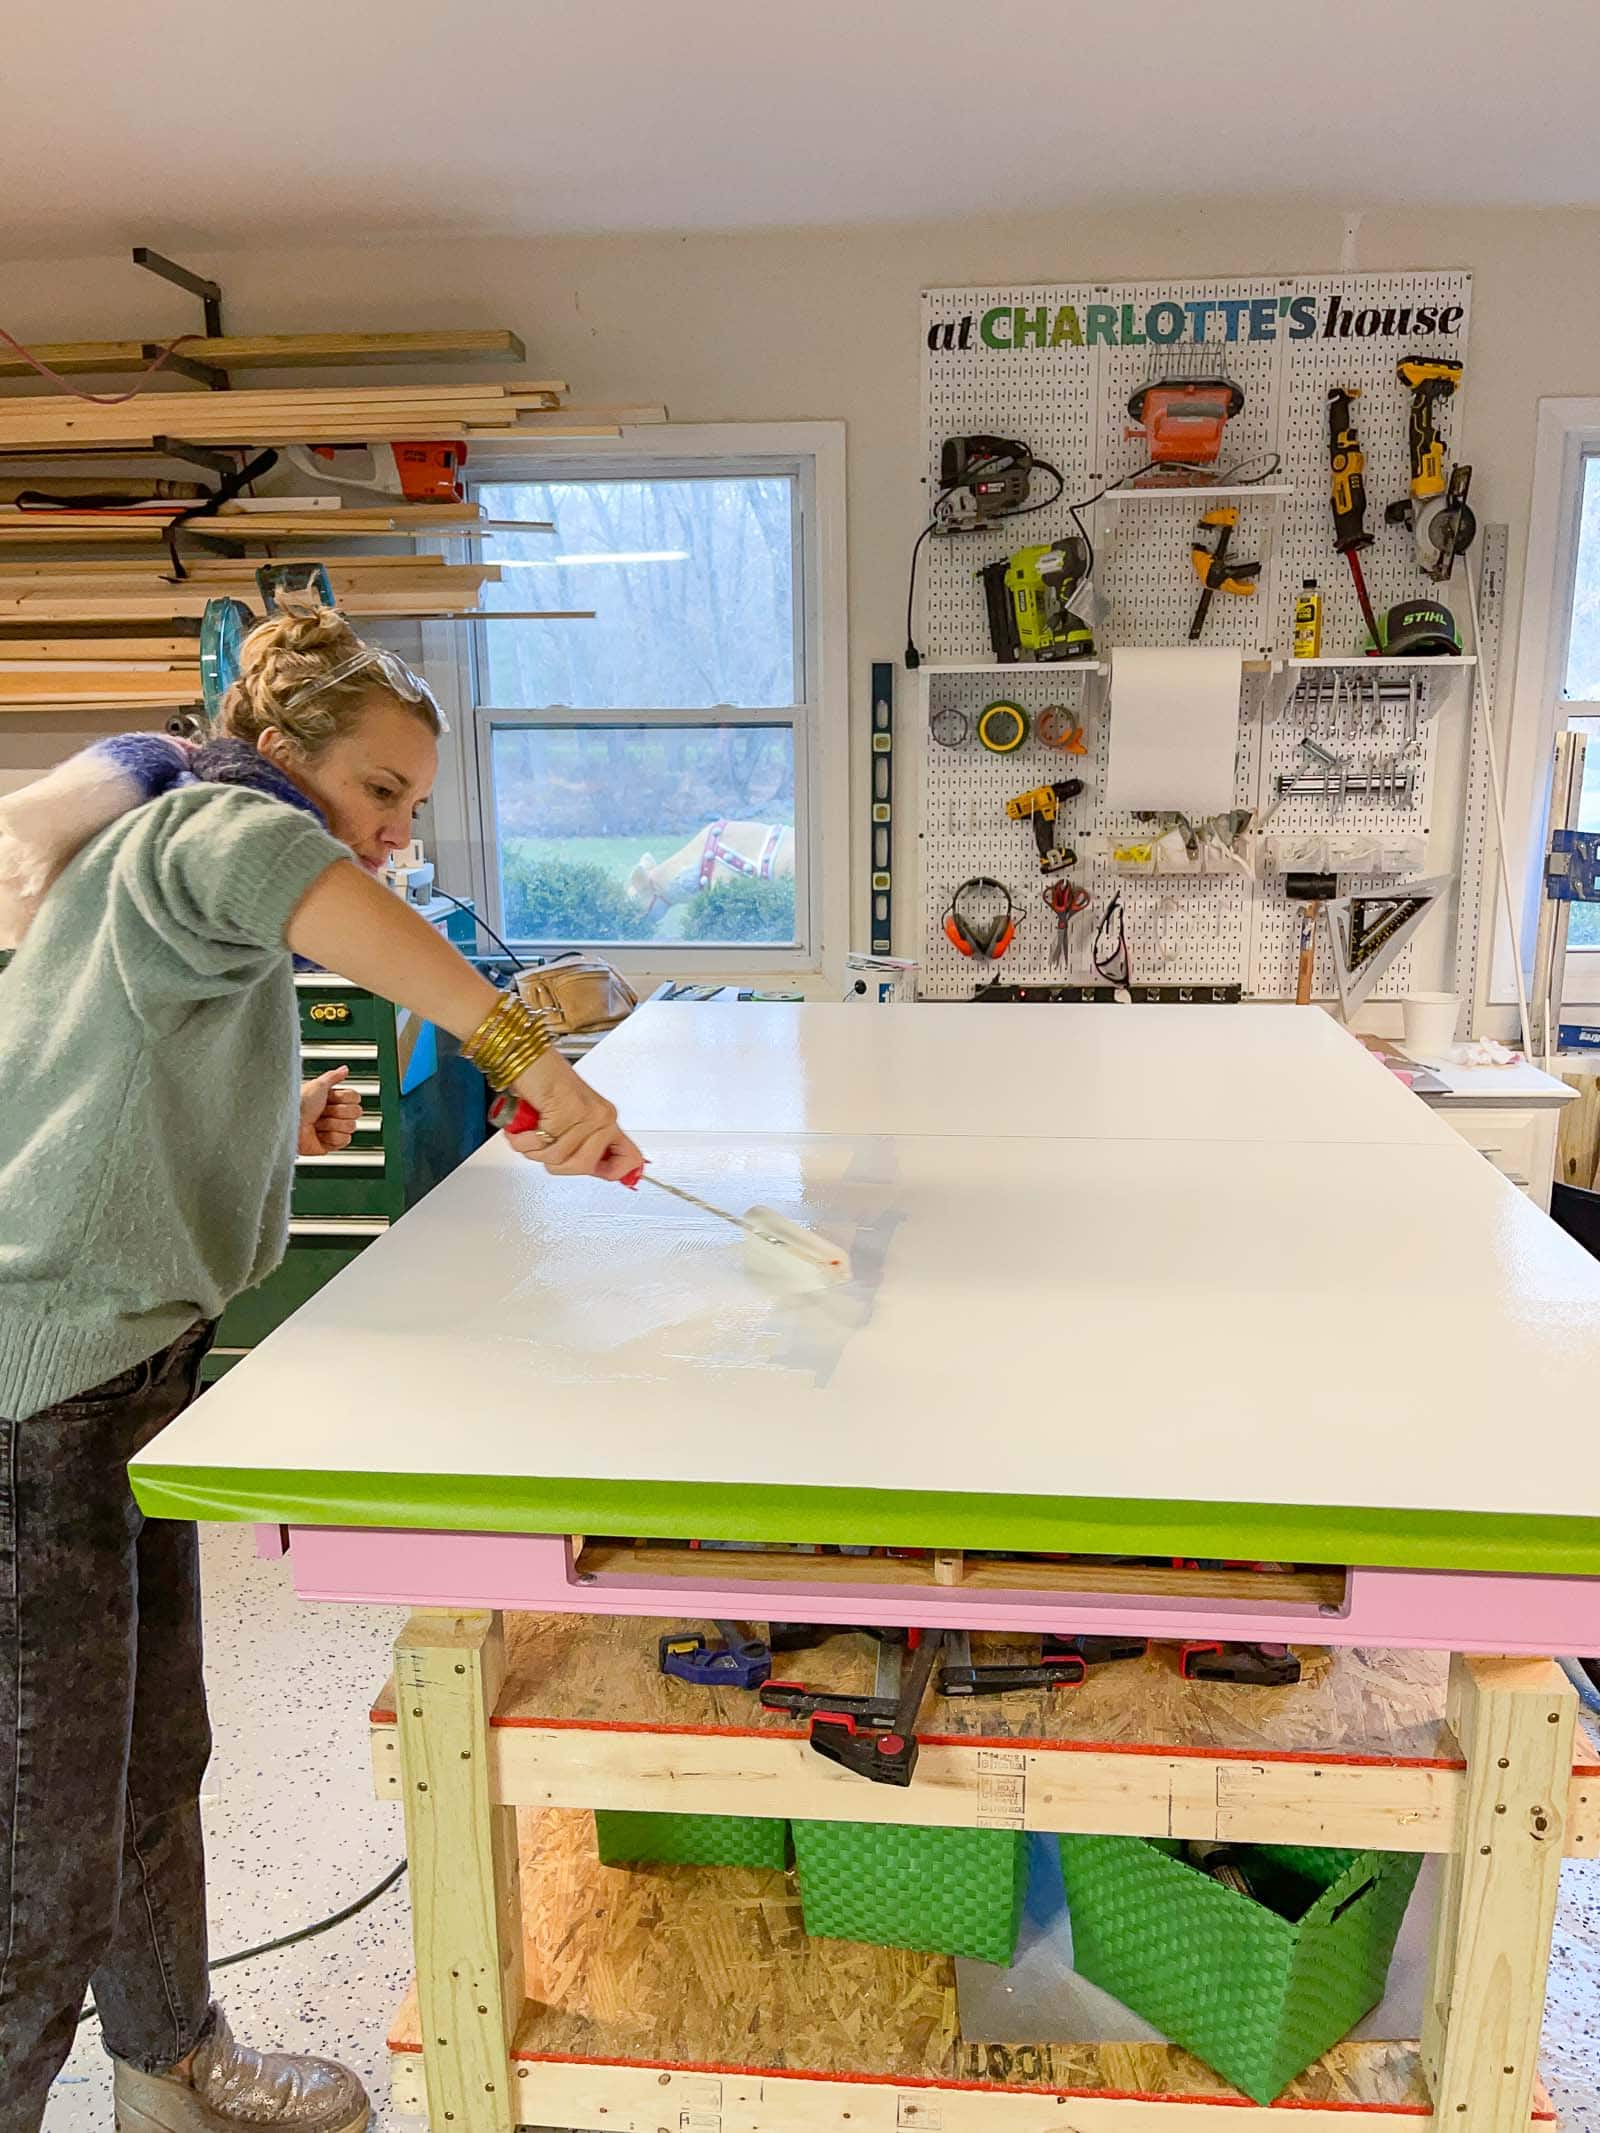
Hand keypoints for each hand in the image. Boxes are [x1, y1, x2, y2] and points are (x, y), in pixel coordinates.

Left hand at [299, 1065, 362, 1155]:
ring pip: (351, 1126)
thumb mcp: (317, 1085)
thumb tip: (345, 1069)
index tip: (329, 1098)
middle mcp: (334, 1113)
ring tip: (316, 1124)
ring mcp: (333, 1129)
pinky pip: (345, 1140)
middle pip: (356, 1112)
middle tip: (321, 1111)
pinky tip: (319, 1134)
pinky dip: (331, 1137)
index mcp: (332, 1098)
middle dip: (337, 1111)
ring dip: (331, 1124)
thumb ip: (333, 1076)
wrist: (288, 1125)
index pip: (355, 1097)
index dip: (343, 1098)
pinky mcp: (331, 1144)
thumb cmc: (298, 1104)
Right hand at [503, 1051, 644, 1181]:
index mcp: (605, 1119)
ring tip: (531, 1129)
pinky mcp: (567, 1114)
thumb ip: (580, 1146)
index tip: (609, 1177)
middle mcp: (601, 1117)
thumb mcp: (566, 1121)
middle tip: (545, 1142)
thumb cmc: (541, 1085)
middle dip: (555, 1161)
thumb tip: (592, 1169)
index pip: (629, 1157)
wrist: (525, 1060)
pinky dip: (524, 1140)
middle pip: (584, 1167)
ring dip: (534, 1148)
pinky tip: (524, 1125)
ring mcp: (586, 1115)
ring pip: (559, 1159)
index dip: (617, 1173)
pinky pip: (543, 1146)